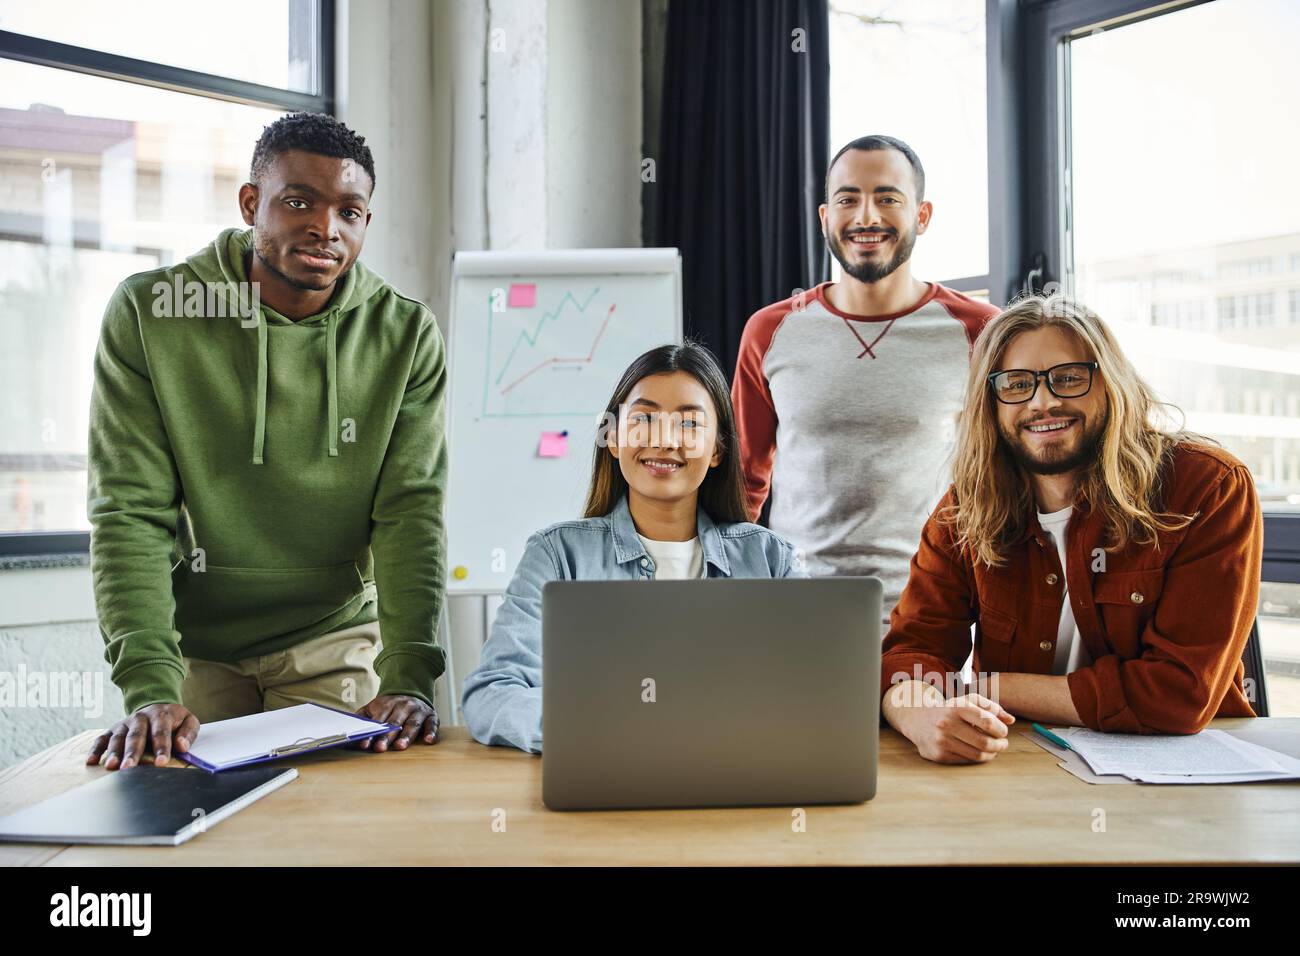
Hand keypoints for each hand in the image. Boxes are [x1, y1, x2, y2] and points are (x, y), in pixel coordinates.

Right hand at [86, 703, 199, 769]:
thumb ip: (188, 733)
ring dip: (114, 752)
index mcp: (160, 715)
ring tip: (112, 767)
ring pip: (117, 737)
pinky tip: (91, 762)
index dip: (161, 748)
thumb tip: (182, 746)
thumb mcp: (188, 720)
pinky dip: (95, 749)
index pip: (161, 732)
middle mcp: (140, 718)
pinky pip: (101, 738)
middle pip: (136, 735)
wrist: (157, 706)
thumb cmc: (174, 720)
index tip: (161, 763)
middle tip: (130, 768)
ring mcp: (124, 723)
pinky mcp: (113, 730)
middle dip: (132, 752)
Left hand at [355, 695, 438, 751]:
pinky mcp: (431, 715)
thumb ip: (361, 718)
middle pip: (395, 722)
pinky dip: (431, 732)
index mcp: (387, 704)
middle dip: (387, 736)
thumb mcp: (372, 708)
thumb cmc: (388, 706)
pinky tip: (428, 741)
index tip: (363, 744)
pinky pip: (433, 723)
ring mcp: (418, 710)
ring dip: (406, 735)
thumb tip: (348, 732)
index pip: (378, 720)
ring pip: (412, 723)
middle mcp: (404, 705)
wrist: (411, 690)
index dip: (370, 733)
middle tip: (379, 748)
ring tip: (400, 746)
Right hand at [899, 692, 1015, 764]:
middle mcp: (947, 724)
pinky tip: (979, 752)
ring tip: (994, 750)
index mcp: (956, 707)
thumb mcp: (968, 701)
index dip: (1001, 729)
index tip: (1003, 732)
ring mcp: (941, 741)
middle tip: (1003, 744)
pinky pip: (966, 761)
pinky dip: (977, 758)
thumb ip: (991, 707)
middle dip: (1000, 745)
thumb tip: (1011, 720)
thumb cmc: (949, 710)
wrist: (917, 720)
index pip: (988, 722)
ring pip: (977, 755)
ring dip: (992, 754)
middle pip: (985, 742)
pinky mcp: (939, 755)